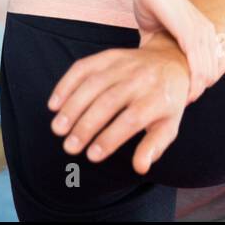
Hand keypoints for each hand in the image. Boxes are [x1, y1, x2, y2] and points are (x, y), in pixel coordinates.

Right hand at [47, 36, 191, 175]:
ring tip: (58, 129)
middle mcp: (141, 78)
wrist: (170, 61)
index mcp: (158, 98)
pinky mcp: (109, 56)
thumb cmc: (166, 101)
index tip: (92, 155)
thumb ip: (154, 146)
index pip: (132, 119)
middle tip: (69, 147)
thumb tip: (141, 167)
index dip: (111, 138)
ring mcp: (124, 65)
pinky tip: (54, 105)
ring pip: (93, 84)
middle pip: (109, 101)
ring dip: (72, 107)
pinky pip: (84, 68)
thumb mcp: (169, 124)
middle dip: (86, 125)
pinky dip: (66, 84)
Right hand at [133, 0, 224, 102]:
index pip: (211, 66)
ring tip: (182, 104)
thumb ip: (156, 48)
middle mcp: (208, 33)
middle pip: (212, 72)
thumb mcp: (156, 32)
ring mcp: (202, 32)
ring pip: (207, 70)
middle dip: (198, 91)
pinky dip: (193, 79)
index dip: (200, 85)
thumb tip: (146, 65)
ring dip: (196, 90)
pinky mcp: (191, 30)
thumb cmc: (153, 3)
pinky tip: (186, 93)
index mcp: (203, 33)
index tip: (184, 100)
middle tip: (181, 106)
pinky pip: (197, 61)